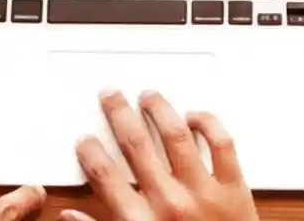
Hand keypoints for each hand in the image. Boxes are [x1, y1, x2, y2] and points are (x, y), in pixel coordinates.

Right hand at [63, 90, 257, 220]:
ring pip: (176, 135)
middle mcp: (170, 204)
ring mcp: (203, 194)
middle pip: (135, 145)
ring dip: (158, 109)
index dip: (91, 152)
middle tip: (111, 96)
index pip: (105, 176)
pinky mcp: (234, 189)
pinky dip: (208, 124)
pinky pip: (221, 144)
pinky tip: (195, 116)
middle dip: (118, 114)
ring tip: (149, 96)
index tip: (85, 139)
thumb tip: (70, 215)